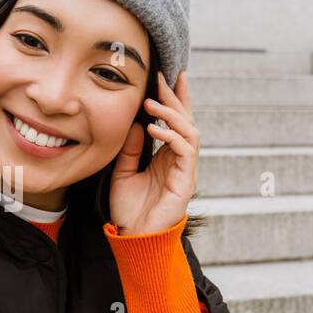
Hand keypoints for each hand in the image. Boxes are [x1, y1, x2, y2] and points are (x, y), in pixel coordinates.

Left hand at [108, 68, 199, 235]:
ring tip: (152, 103)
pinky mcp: (185, 181)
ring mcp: (185, 169)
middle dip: (176, 97)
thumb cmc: (130, 209)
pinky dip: (171, 136)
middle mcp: (179, 160)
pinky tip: (154, 129)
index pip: (175, 121)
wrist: (134, 237)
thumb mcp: (122, 172)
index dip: (175, 98)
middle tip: (163, 78)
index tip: (168, 75)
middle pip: (186, 121)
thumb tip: (135, 123)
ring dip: (172, 115)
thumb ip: (129, 148)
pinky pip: (185, 151)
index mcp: (167, 156)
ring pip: (190, 132)